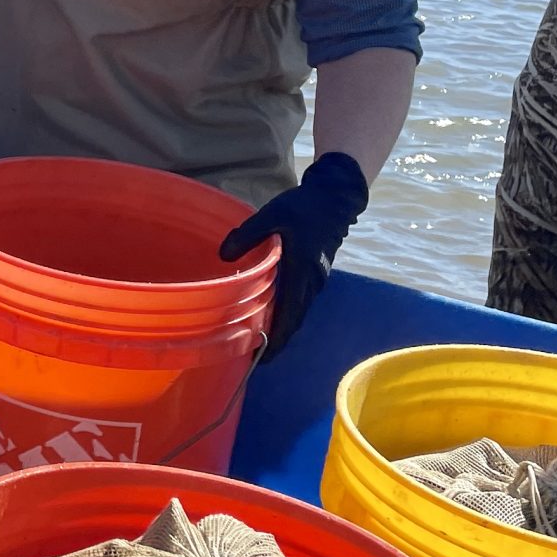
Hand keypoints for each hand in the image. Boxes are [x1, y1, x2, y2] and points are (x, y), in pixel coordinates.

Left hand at [218, 153, 369, 362]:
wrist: (334, 199)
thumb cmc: (302, 207)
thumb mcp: (271, 215)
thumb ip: (247, 235)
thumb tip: (223, 256)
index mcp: (301, 270)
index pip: (290, 314)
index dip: (278, 338)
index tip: (263, 356)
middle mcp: (312, 281)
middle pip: (295, 320)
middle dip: (278, 340)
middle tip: (255, 357)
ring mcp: (316, 279)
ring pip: (299, 312)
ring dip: (283, 328)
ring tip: (261, 341)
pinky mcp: (316, 274)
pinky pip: (301, 301)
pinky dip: (288, 314)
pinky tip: (272, 316)